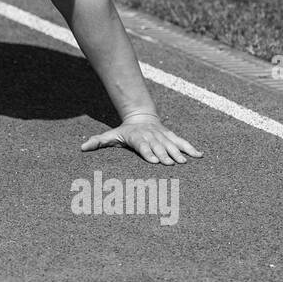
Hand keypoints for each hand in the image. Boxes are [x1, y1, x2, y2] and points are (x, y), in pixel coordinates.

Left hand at [80, 115, 202, 164]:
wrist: (140, 117)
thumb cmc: (125, 131)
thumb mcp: (111, 134)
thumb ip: (98, 141)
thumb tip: (82, 147)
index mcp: (137, 137)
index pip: (143, 146)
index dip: (148, 152)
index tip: (154, 160)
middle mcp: (151, 136)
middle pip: (158, 146)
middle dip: (165, 155)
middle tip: (171, 164)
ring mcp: (162, 136)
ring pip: (171, 144)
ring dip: (178, 153)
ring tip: (185, 162)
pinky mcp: (171, 136)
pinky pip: (182, 142)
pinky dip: (191, 148)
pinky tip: (200, 155)